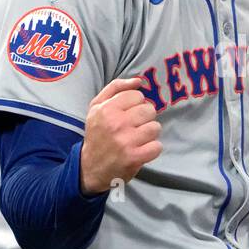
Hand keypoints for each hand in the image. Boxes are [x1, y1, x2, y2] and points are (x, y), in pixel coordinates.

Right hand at [79, 77, 162, 194]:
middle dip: (145, 118)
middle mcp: (116, 123)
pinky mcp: (134, 157)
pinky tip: (141, 150)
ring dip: (149, 133)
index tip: (128, 114)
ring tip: (138, 138)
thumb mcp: (97, 107)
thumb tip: (138, 80)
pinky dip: (152, 149)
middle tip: (135, 127)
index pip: (137, 96)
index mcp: (107, 109)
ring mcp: (126, 141)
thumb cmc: (97, 134)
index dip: (136, 104)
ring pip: (155, 127)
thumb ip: (115, 88)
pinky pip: (157, 146)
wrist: (90, 167)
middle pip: (149, 110)